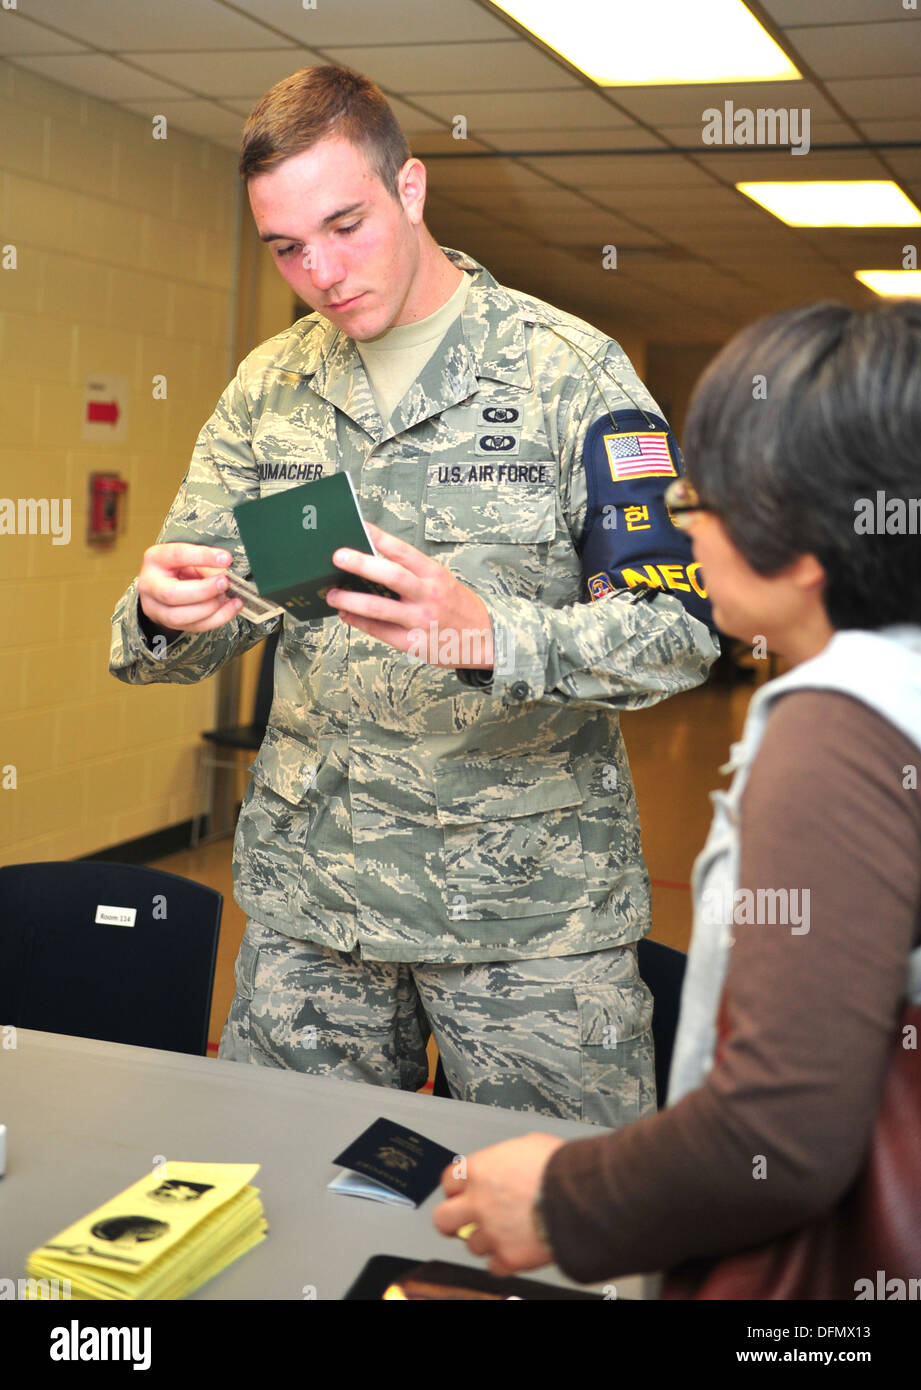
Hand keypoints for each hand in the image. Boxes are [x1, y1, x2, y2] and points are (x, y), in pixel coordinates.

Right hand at [137, 543, 242, 633]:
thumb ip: (206, 564)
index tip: (225, 559)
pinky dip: (218, 618)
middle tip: (224, 583)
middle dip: (203, 590)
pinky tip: (231, 607)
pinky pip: (194, 626)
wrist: (165, 584)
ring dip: (210, 608)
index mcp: (155, 559)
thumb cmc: (179, 568)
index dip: (203, 557)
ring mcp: (155, 608)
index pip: (177, 555)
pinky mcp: (169, 624)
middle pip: (171, 594)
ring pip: (179, 616)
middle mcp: (150, 584)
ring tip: (226, 596)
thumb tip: (224, 575)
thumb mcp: (191, 558)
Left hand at [326, 523, 493, 669]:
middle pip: (391, 576)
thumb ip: (413, 573)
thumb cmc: (458, 606)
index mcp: (435, 575)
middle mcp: (428, 596)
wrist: (486, 640)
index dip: (380, 538)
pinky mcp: (414, 643)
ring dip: (350, 600)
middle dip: (361, 564)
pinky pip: (380, 632)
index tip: (359, 527)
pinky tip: (346, 615)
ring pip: (379, 608)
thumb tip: (374, 560)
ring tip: (332, 594)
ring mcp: (420, 621)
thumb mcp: (443, 581)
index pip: (404, 552)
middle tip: (337, 556)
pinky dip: (359, 622)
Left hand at [432, 1133, 565, 1276]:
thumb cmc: (561, 1166)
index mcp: (480, 1170)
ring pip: (472, 1245)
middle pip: (443, 1220)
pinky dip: (503, 1261)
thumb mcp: (529, 1144)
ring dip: (486, 1240)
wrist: (582, 1196)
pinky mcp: (508, 1257)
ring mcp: (491, 1232)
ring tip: (505, 1233)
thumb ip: (508, 1157)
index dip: (457, 1188)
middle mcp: (478, 1202)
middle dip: (453, 1221)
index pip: (449, 1182)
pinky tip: (515, 1249)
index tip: (462, 1193)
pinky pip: (494, 1266)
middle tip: (464, 1221)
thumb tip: (509, 1161)